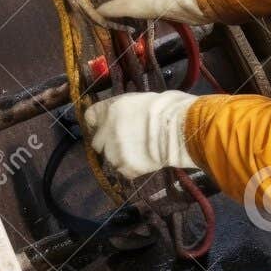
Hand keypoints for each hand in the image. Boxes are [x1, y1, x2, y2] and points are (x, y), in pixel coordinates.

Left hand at [84, 90, 198, 177]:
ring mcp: (115, 151)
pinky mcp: (126, 167)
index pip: (90, 116)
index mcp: (111, 109)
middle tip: (125, 142)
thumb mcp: (141, 99)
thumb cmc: (168, 107)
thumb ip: (125, 110)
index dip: (97, 122)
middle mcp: (107, 131)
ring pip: (110, 159)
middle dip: (108, 143)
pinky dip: (132, 169)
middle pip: (97, 142)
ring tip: (139, 154)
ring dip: (120, 157)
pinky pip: (124, 171)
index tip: (104, 125)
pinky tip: (145, 162)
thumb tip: (126, 115)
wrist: (179, 129)